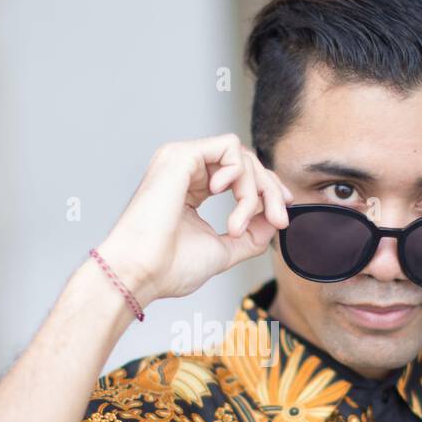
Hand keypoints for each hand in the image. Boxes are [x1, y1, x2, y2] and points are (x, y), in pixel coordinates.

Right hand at [96, 133, 291, 304]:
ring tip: (236, 226)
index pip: (238, 176)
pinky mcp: (181, 155)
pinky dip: (240, 174)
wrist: (140, 273)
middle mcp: (185, 170)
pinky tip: (227, 198)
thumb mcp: (223, 250)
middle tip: (277, 221)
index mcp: (190, 189)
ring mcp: (181, 159)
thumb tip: (274, 221)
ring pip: (241, 155)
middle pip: (245, 163)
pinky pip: (230, 148)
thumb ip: (250, 235)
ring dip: (253, 191)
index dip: (265, 191)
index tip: (281, 216)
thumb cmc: (168, 267)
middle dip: (269, 191)